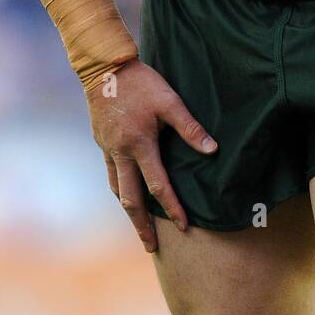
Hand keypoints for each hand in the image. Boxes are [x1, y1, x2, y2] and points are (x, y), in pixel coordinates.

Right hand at [86, 59, 216, 251]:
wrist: (104, 68)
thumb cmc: (142, 83)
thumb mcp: (170, 101)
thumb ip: (190, 128)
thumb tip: (212, 150)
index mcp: (139, 145)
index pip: (158, 185)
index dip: (172, 207)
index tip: (184, 226)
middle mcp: (120, 153)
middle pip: (130, 199)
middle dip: (141, 225)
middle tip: (150, 246)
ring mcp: (108, 149)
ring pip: (117, 189)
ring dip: (129, 210)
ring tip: (139, 226)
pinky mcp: (102, 143)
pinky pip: (111, 174)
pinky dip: (120, 190)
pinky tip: (127, 194)